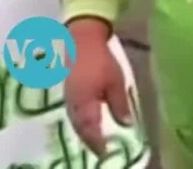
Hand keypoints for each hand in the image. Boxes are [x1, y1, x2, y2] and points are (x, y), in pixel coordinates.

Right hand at [64, 19, 131, 155]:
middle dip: (90, 141)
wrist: (81, 41)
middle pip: (81, 129)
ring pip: (75, 123)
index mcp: (85, 102)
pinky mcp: (67, 93)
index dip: (98, 142)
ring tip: (95, 142)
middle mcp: (73, 104)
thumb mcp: (116, 81)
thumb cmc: (101, 60)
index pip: (91, 128)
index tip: (106, 152)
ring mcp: (68, 98)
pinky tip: (88, 125)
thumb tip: (125, 123)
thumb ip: (119, 103)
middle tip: (101, 152)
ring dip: (85, 134)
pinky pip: (73, 114)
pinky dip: (81, 123)